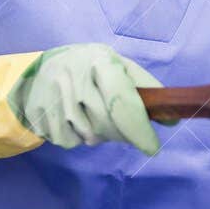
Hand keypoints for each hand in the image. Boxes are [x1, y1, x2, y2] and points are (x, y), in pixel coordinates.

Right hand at [7, 43, 163, 155]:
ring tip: (93, 115)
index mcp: (98, 60)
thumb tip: (171, 118)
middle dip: (123, 135)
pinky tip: (74, 121)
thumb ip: (145, 88)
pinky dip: (78, 138)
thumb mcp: (117, 65)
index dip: (138, 128)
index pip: (121, 100)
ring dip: (99, 135)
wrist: (38, 71)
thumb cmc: (89, 70)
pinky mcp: (38, 114)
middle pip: (107, 123)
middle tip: (127, 133)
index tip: (152, 148)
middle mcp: (73, 76)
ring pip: (88, 136)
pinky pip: (69, 141)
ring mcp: (52, 96)